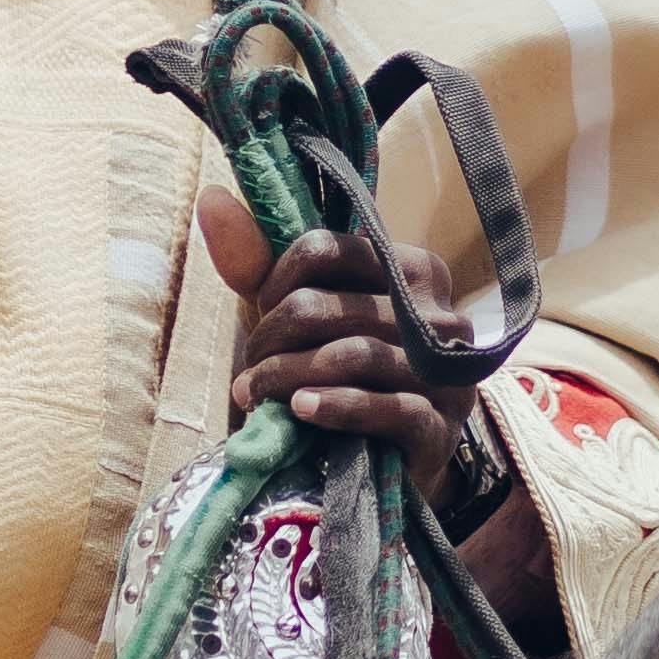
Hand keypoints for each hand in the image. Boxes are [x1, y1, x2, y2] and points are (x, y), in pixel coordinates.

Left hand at [201, 184, 469, 503]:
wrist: (387, 460)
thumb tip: (211, 198)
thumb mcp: (297, 313)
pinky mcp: (441, 427)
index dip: (276, 282)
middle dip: (272, 338)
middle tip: (250, 369)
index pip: (327, 249)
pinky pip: (384, 407)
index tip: (260, 315)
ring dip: (287, 376)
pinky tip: (300, 411)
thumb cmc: (338, 372)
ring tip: (256, 396)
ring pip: (353, 355)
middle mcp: (441, 313)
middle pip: (331, 305)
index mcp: (412, 268)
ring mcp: (447, 372)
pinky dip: (333, 406)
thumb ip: (257, 260)